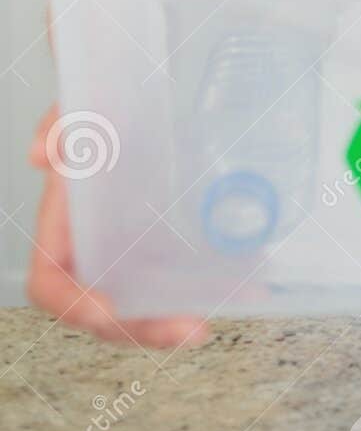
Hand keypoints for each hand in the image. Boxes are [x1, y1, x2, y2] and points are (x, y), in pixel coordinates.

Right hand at [26, 104, 209, 348]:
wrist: (136, 101)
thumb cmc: (102, 113)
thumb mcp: (76, 109)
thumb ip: (55, 127)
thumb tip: (42, 155)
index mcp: (64, 228)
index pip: (50, 283)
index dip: (73, 304)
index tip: (107, 311)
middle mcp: (95, 251)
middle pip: (109, 312)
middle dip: (147, 328)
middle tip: (193, 329)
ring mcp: (131, 254)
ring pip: (149, 304)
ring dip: (184, 317)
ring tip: (231, 306)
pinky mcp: (164, 247)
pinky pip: (182, 277)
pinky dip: (210, 285)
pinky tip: (249, 281)